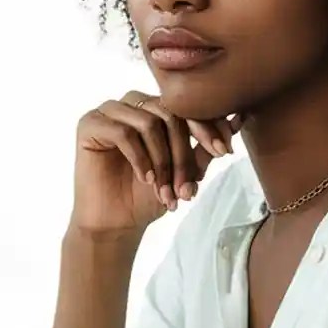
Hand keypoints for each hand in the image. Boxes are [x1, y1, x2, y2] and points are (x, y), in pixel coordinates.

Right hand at [71, 91, 239, 233]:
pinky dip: (140, 158)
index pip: (187, 104)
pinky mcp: (89, 124)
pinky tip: (145, 179)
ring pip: (149, 122)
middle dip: (184, 153)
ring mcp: (108, 111)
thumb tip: (239, 118)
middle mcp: (132, 103)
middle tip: (188, 188)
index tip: (225, 151)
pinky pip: (122, 133)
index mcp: (154, 107)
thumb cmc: (148, 195)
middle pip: (169, 113)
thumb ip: (206, 146)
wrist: (115, 223)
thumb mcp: (186, 170)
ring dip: (163, 160)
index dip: (209, 125)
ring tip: (164, 189)